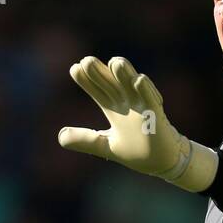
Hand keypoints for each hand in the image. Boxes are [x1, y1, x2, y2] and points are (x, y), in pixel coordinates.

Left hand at [58, 56, 217, 191]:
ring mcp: (142, 107)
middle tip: (87, 61)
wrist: (162, 162)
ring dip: (124, 74)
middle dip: (100, 73)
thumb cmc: (136, 151)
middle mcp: (127, 103)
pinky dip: (146, 90)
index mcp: (114, 109)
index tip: (75, 69)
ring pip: (131, 85)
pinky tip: (139, 81)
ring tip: (115, 62)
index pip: (98, 90)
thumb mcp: (106, 146)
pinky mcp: (157, 116)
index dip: (87, 81)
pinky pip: (151, 101)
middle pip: (111, 83)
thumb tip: (60, 137)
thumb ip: (85, 139)